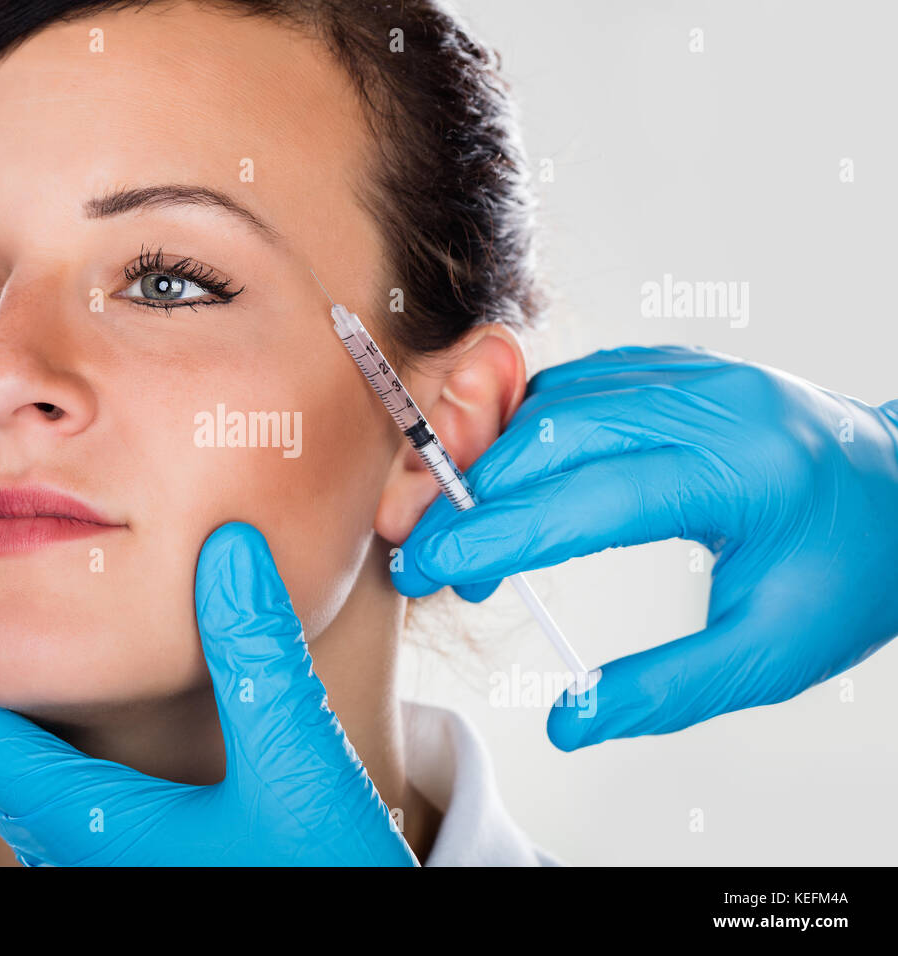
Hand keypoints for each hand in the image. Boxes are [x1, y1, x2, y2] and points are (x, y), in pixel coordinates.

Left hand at [0, 521, 416, 865]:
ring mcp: (114, 868)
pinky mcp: (148, 868)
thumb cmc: (327, 879)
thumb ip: (259, 656)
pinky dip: (26, 753)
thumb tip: (226, 546)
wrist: (358, 941)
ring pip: (18, 788)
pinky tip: (49, 739)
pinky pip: (57, 806)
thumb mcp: (298, 766)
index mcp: (100, 831)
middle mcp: (89, 857)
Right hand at [392, 345, 897, 749]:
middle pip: (551, 435)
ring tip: (471, 530)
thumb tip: (569, 720)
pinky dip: (527, 430)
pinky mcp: (677, 366)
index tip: (428, 568)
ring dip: (492, 462)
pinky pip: (577, 384)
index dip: (491, 536)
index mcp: (739, 473)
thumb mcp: (773, 654)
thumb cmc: (853, 571)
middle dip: (471, 498)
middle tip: (428, 557)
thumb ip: (666, 689)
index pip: (583, 499)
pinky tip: (514, 476)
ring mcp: (692, 374)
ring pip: (554, 401)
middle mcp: (711, 405)